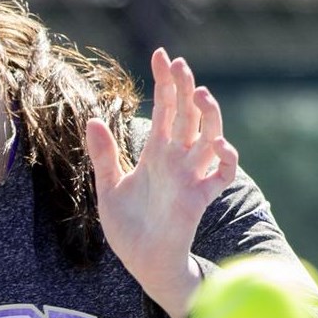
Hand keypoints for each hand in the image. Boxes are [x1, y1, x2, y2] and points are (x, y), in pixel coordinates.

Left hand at [85, 48, 239, 317]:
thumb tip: (92, 119)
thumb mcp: (109, 186)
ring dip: (209, 117)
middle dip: (185, 89)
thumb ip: (104, 155)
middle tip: (179, 64)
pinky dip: (225, 160)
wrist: (141, 262)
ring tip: (200, 94)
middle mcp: (177, 160)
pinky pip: (221, 176)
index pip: (165, 108)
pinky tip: (219, 146)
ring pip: (209, 138)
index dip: (165, 82)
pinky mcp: (199, 199)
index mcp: (157, 153)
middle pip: (188, 115)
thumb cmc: (129, 227)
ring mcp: (191, 177)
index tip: (161, 54)